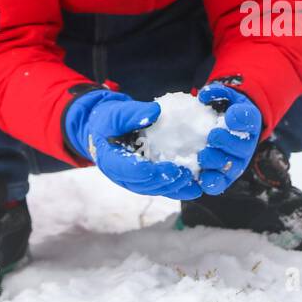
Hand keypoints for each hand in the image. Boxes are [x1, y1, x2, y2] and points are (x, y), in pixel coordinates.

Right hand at [64, 89, 201, 199]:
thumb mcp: (117, 113)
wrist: (106, 129)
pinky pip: (160, 186)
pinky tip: (194, 186)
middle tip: (187, 175)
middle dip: (167, 182)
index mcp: (110, 161)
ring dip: (174, 188)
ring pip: (154, 189)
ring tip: (194, 183)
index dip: (150, 171)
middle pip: (145, 185)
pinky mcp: (144, 179)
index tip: (171, 167)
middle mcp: (122, 175)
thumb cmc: (110, 121)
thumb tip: (156, 111)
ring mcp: (133, 180)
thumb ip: (133, 114)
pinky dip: (176, 188)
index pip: (130, 171)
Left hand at [195, 83, 262, 194]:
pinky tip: (201, 179)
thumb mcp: (226, 97)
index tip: (230, 115)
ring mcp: (235, 163)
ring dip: (217, 162)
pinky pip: (219, 183)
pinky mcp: (223, 177)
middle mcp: (245, 145)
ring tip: (203, 156)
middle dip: (227, 142)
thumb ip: (217, 93)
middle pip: (240, 147)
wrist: (223, 130)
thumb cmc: (224, 111)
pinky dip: (212, 182)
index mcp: (248, 123)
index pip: (249, 120)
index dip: (241, 119)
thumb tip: (204, 95)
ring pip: (230, 168)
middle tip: (213, 136)